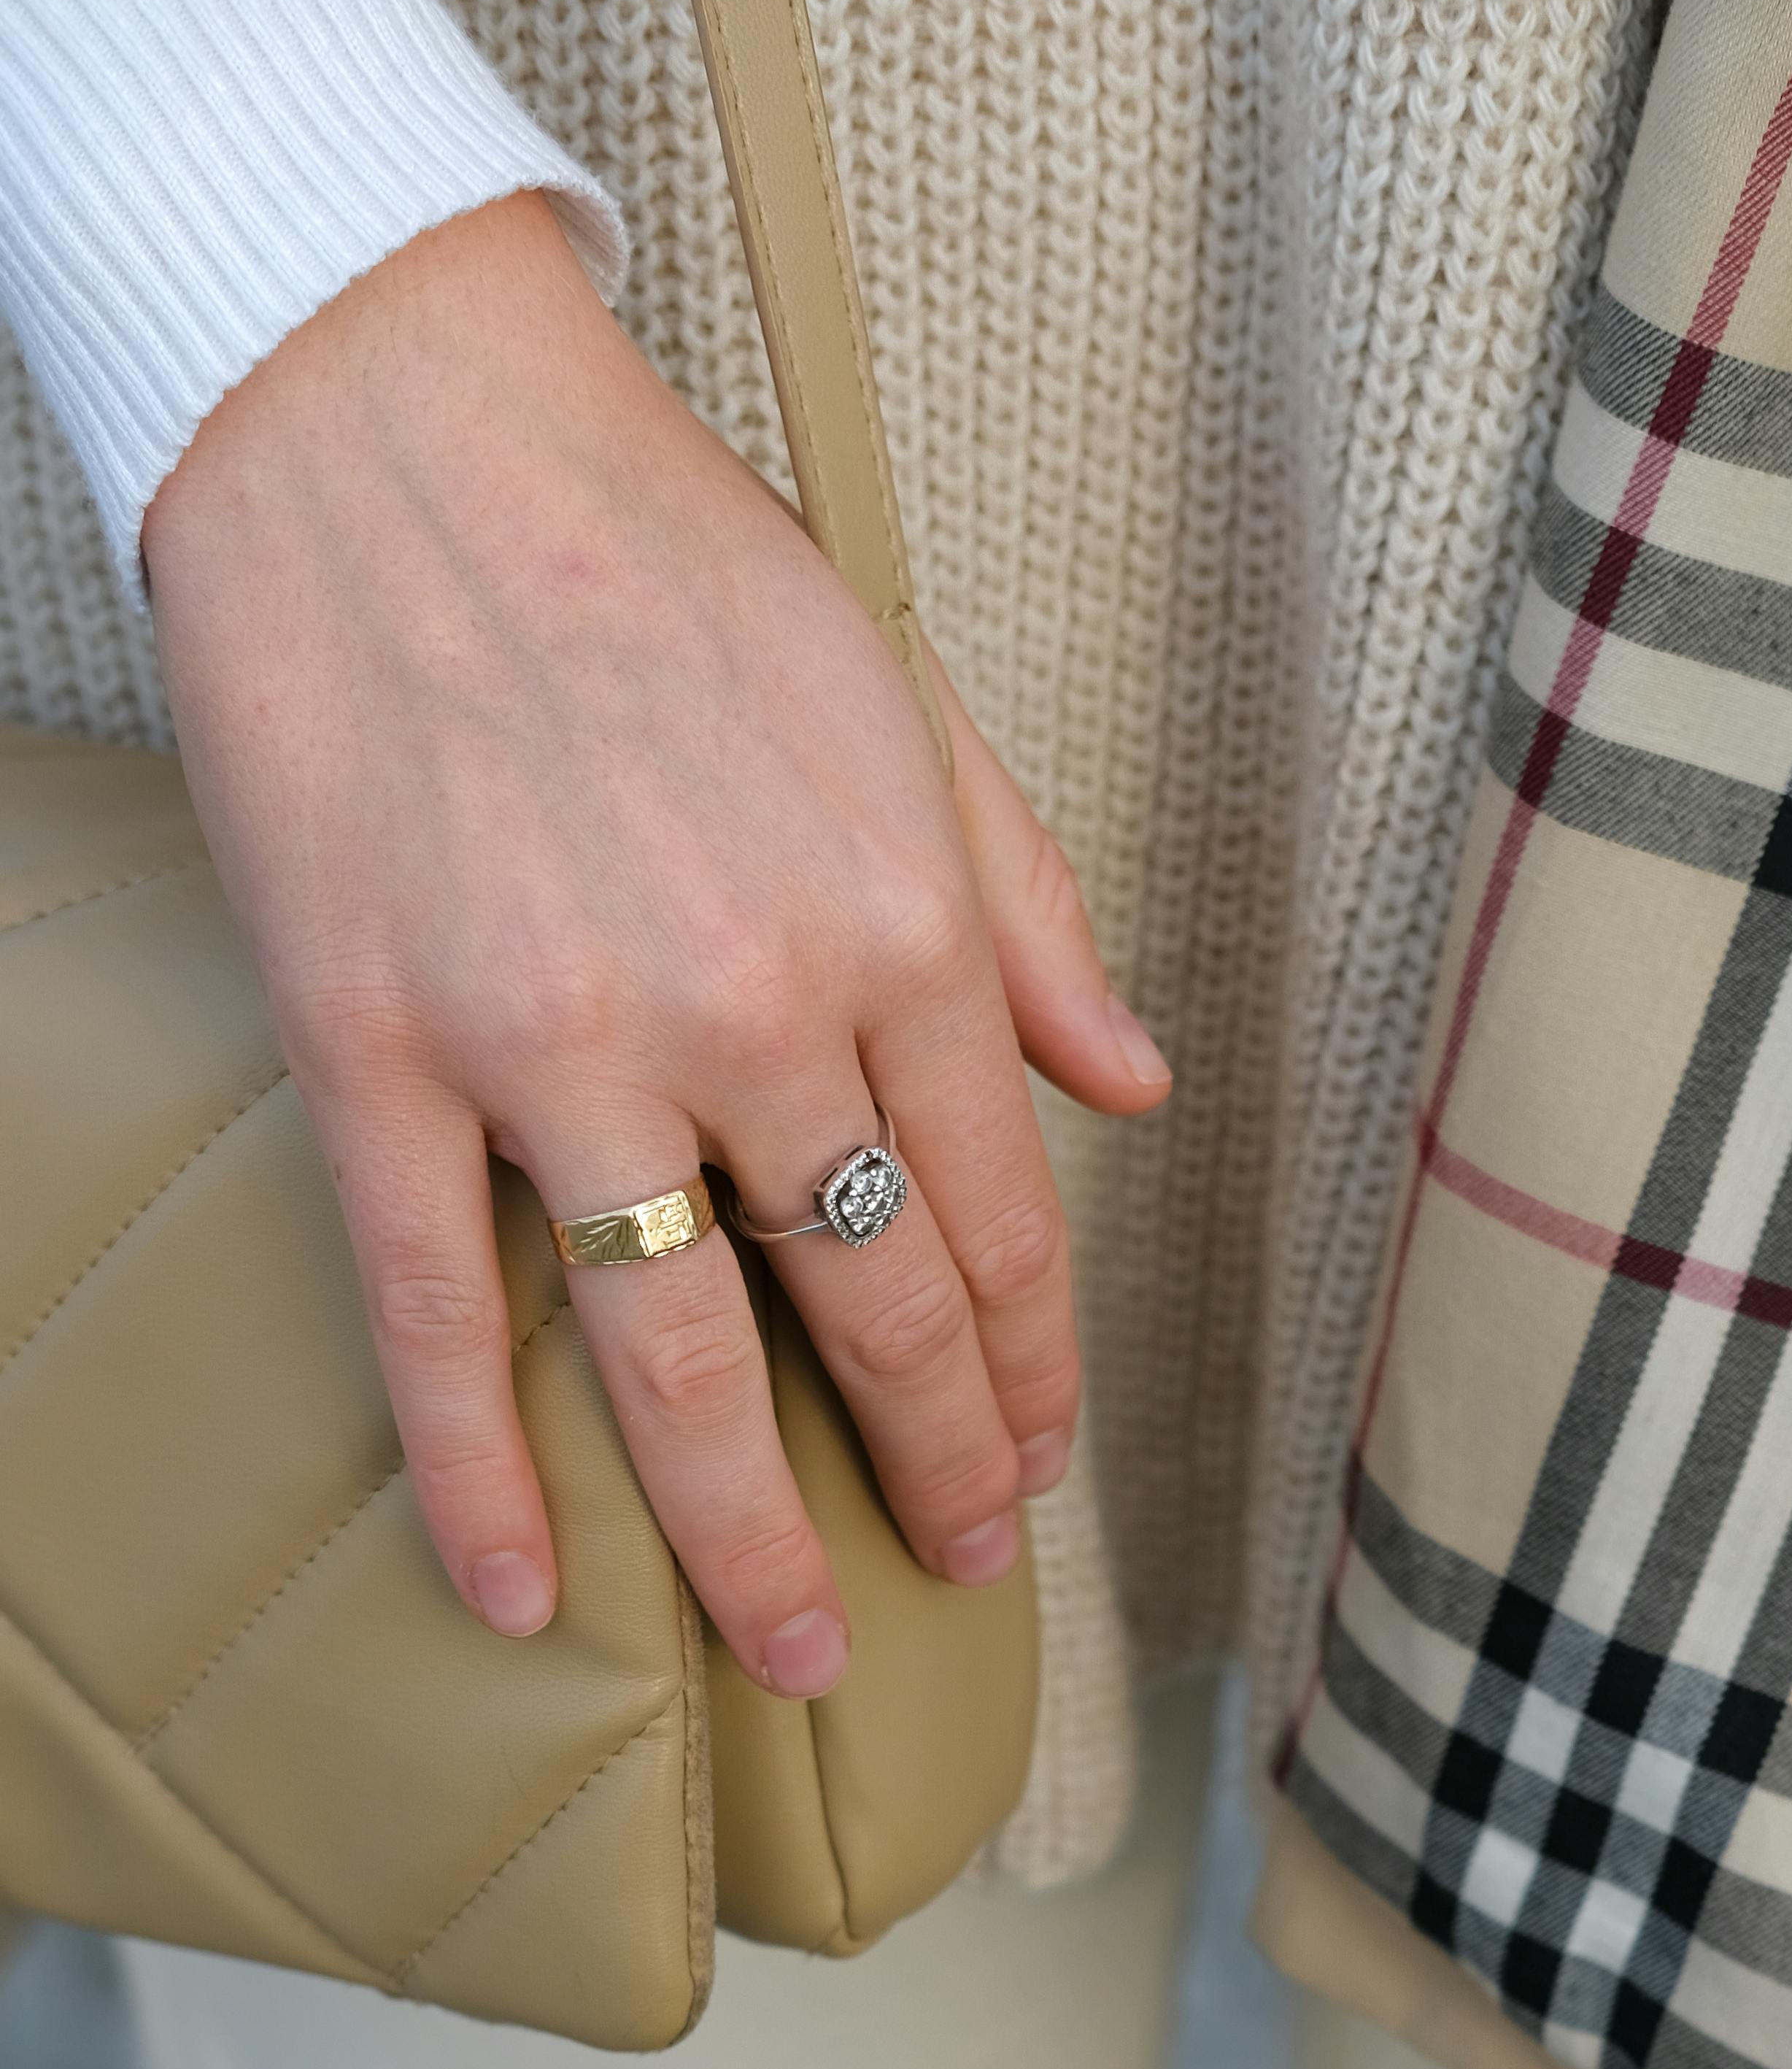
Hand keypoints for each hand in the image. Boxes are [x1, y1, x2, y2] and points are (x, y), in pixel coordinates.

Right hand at [143, 193, 1168, 1696]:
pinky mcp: (382, 1048)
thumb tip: (1133, 1084)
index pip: (1001, 1215)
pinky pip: (440, 1311)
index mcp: (903, 916)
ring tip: (803, 1649)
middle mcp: (757, 1001)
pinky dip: (483, 1472)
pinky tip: (523, 1592)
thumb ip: (1029, 910)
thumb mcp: (905, 703)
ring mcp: (560, 1041)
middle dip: (938, 1467)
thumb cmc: (663, 554)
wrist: (397, 419)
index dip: (1030, 1364)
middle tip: (956, 1564)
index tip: (1036, 1454)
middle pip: (875, 1311)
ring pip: (683, 1355)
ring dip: (753, 1533)